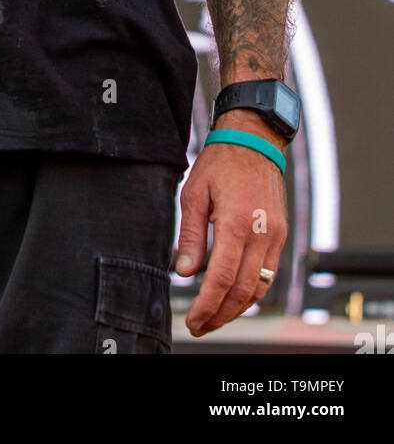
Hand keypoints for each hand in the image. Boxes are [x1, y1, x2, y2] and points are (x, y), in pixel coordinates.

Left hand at [174, 128, 287, 335]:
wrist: (255, 141)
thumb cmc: (221, 162)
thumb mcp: (194, 193)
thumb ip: (190, 235)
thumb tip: (185, 272)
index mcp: (236, 222)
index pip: (221, 278)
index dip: (207, 305)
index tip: (193, 320)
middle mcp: (261, 233)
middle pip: (243, 291)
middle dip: (220, 314)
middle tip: (200, 326)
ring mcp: (275, 236)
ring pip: (260, 287)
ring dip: (237, 308)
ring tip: (215, 317)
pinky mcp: (281, 235)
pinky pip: (269, 274)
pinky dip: (252, 291)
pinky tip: (234, 297)